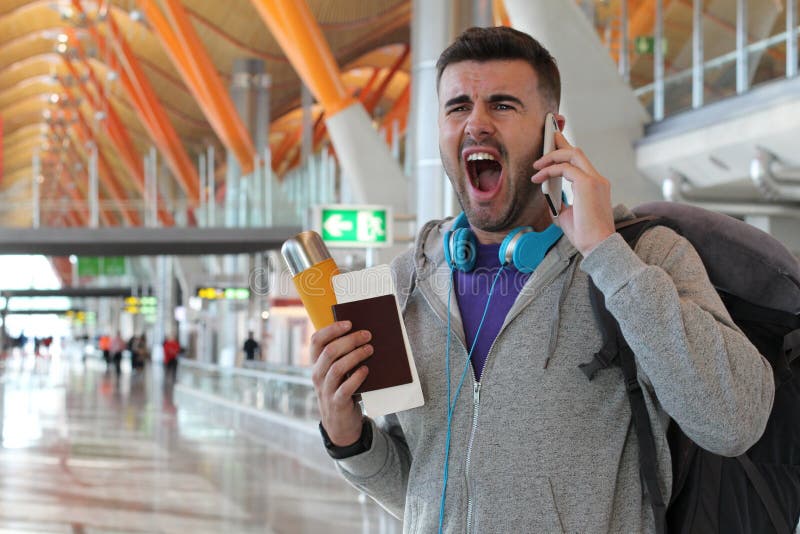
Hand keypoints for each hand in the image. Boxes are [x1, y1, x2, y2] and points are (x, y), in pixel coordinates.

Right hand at [310, 320, 373, 445]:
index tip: (349, 323)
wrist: (340, 424)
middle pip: (329, 351)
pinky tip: (366, 370)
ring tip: (370, 349)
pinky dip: (357, 377)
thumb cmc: (342, 390)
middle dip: (349, 340)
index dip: (331, 329)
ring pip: (337, 368)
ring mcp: (326, 390)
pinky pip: (345, 388)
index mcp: (317, 364)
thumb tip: (363, 334)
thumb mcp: (337, 373)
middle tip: (367, 335)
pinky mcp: (337, 403)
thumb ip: (343, 356)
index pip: (316, 341)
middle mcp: (318, 375)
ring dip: (355, 356)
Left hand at [531, 131, 614, 255]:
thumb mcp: (566, 214)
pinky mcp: (588, 184)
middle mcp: (597, 179)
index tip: (554, 144)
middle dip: (560, 143)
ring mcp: (595, 180)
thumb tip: (546, 192)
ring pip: (572, 155)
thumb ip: (559, 201)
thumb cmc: (584, 235)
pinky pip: (565, 168)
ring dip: (552, 156)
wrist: (596, 246)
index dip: (566, 151)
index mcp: (596, 185)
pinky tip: (538, 177)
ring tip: (536, 165)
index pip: (580, 162)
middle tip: (546, 138)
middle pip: (577, 152)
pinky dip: (549, 170)